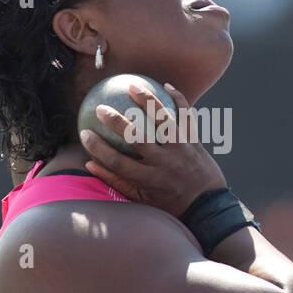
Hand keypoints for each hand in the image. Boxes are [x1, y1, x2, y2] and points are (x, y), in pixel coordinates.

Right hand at [79, 81, 227, 219]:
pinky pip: (187, 116)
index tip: (84, 133)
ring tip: (132, 86)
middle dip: (116, 122)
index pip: (117, 162)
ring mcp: (180, 150)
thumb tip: (90, 163)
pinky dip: (180, 99)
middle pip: (136, 138)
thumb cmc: (169, 203)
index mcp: (148, 180)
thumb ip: (116, 181)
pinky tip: (167, 85)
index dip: (98, 148)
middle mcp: (164, 163)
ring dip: (147, 101)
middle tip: (100, 107)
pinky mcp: (194, 142)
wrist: (208, 207)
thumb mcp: (141, 199)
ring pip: (163, 121)